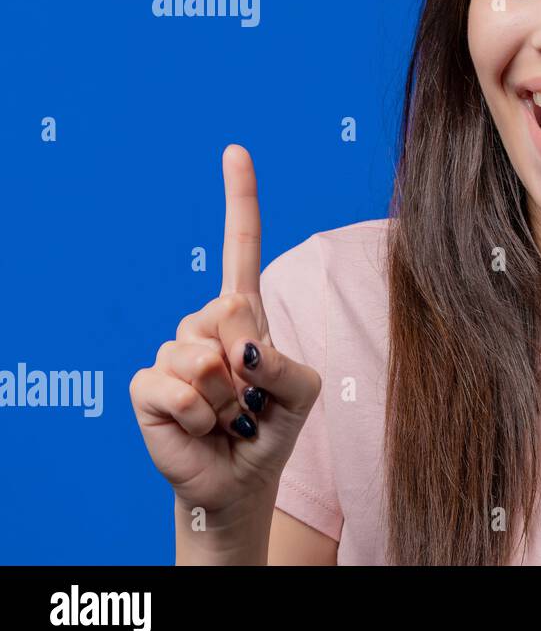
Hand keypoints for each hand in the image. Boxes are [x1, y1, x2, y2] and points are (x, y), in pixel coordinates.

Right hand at [129, 145, 322, 518]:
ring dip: (226, 397)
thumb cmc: (272, 428)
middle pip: (228, 309)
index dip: (240, 199)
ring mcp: (172, 353)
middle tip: (249, 398)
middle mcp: (204, 325)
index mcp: (245, 315)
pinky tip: (202, 428)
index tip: (235, 150)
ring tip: (227, 416)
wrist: (240, 479)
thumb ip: (283, 364)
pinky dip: (198, 416)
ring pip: (203, 355)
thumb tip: (235, 349)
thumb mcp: (303, 392)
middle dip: (249, 362)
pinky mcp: (148, 386)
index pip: (240, 247)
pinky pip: (175, 387)